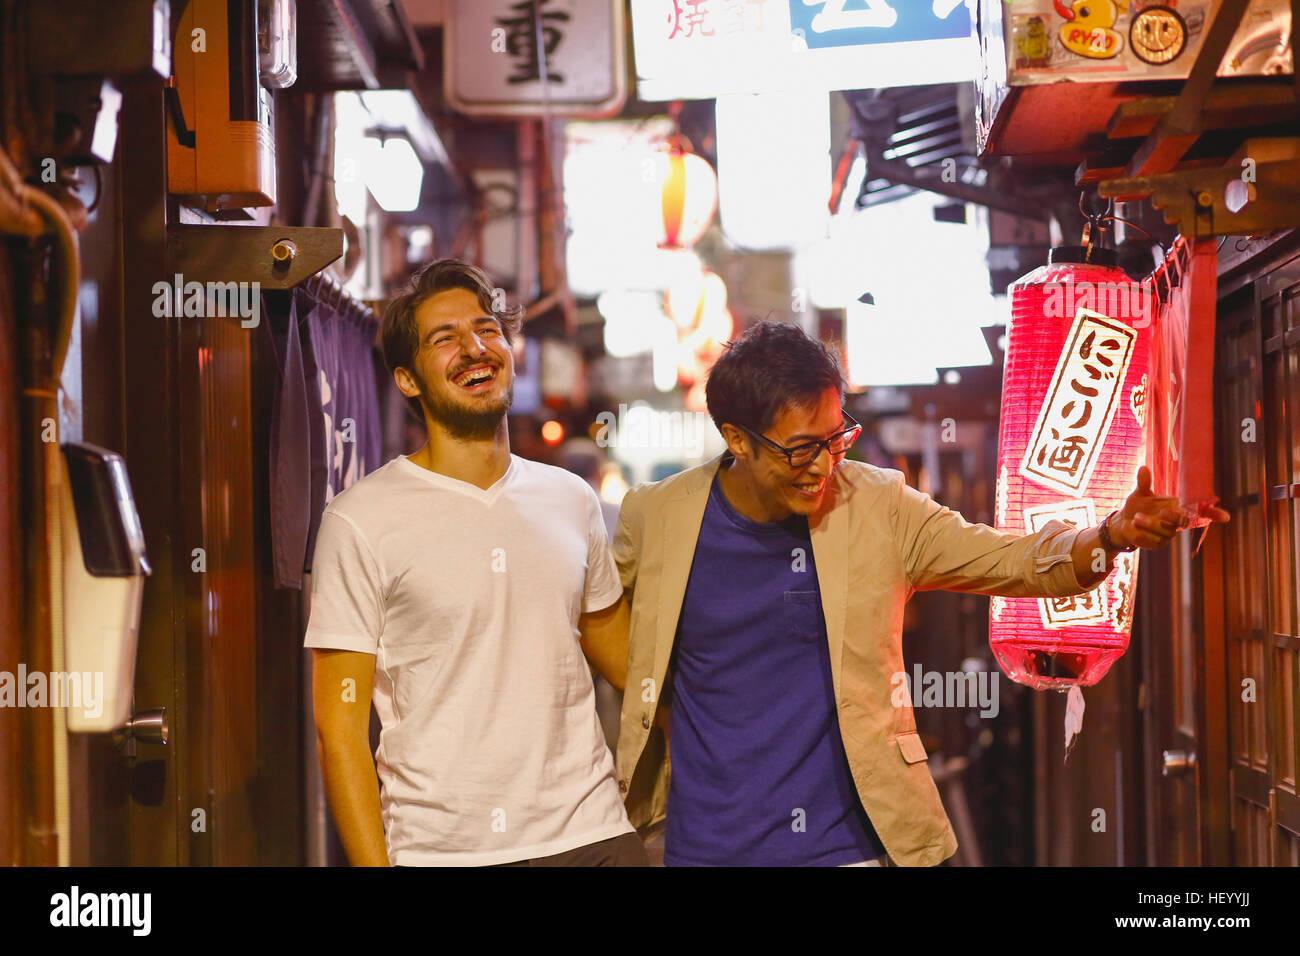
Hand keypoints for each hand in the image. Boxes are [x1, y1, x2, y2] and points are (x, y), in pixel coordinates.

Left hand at [1114, 465, 1230, 549]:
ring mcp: (1168, 533)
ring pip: (1165, 532)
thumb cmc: (1137, 505)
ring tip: (1136, 518)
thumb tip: (1142, 468)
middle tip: (1162, 512)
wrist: (1123, 522)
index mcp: (1177, 506)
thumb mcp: (1139, 493)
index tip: (1226, 517)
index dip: (1213, 514)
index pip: (1199, 511)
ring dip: (1149, 525)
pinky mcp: (1158, 544)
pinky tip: (1134, 529)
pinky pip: (1154, 542)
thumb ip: (1144, 483)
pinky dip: (1142, 535)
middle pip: (1184, 521)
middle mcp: (1176, 520)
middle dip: (1173, 517)